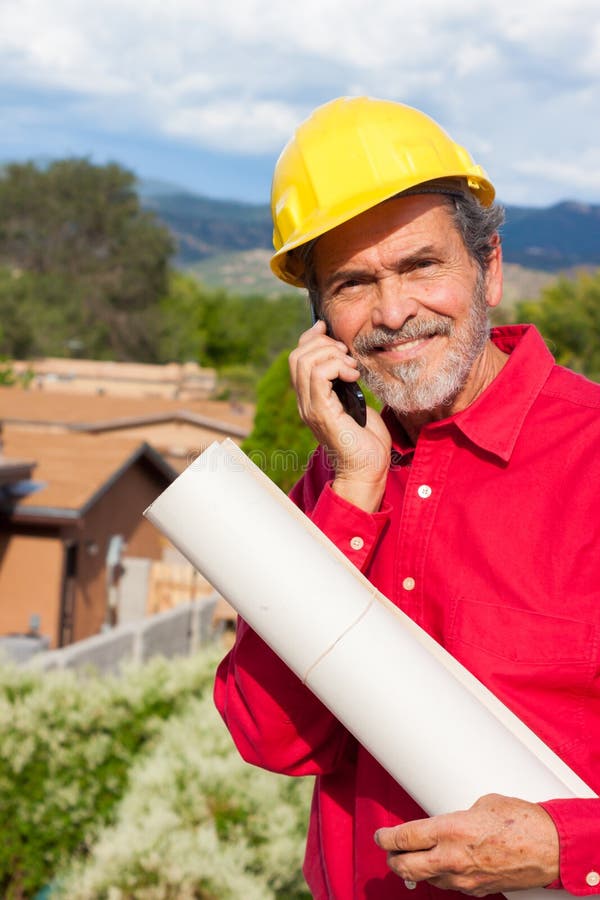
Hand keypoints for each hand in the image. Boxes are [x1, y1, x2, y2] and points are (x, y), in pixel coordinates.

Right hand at [289, 320, 390, 511]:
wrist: (368, 468)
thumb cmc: (366, 440)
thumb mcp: (355, 403)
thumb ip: (346, 384)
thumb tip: (347, 362)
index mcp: (310, 398)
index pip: (297, 357)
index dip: (310, 337)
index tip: (328, 329)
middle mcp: (304, 402)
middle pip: (297, 356)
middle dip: (323, 344)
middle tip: (347, 355)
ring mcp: (310, 407)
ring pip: (305, 362)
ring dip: (332, 355)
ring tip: (352, 368)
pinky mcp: (321, 412)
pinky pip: (318, 375)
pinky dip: (337, 366)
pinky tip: (352, 376)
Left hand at [374, 794, 559, 895]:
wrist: (549, 848)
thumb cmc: (519, 820)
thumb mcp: (480, 804)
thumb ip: (457, 816)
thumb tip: (448, 822)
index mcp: (450, 830)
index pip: (405, 838)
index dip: (387, 839)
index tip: (381, 837)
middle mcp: (452, 857)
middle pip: (407, 866)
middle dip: (394, 860)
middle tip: (390, 852)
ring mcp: (464, 878)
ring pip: (427, 879)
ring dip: (417, 870)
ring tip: (414, 860)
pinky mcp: (477, 889)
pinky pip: (450, 885)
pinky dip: (441, 877)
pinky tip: (442, 867)